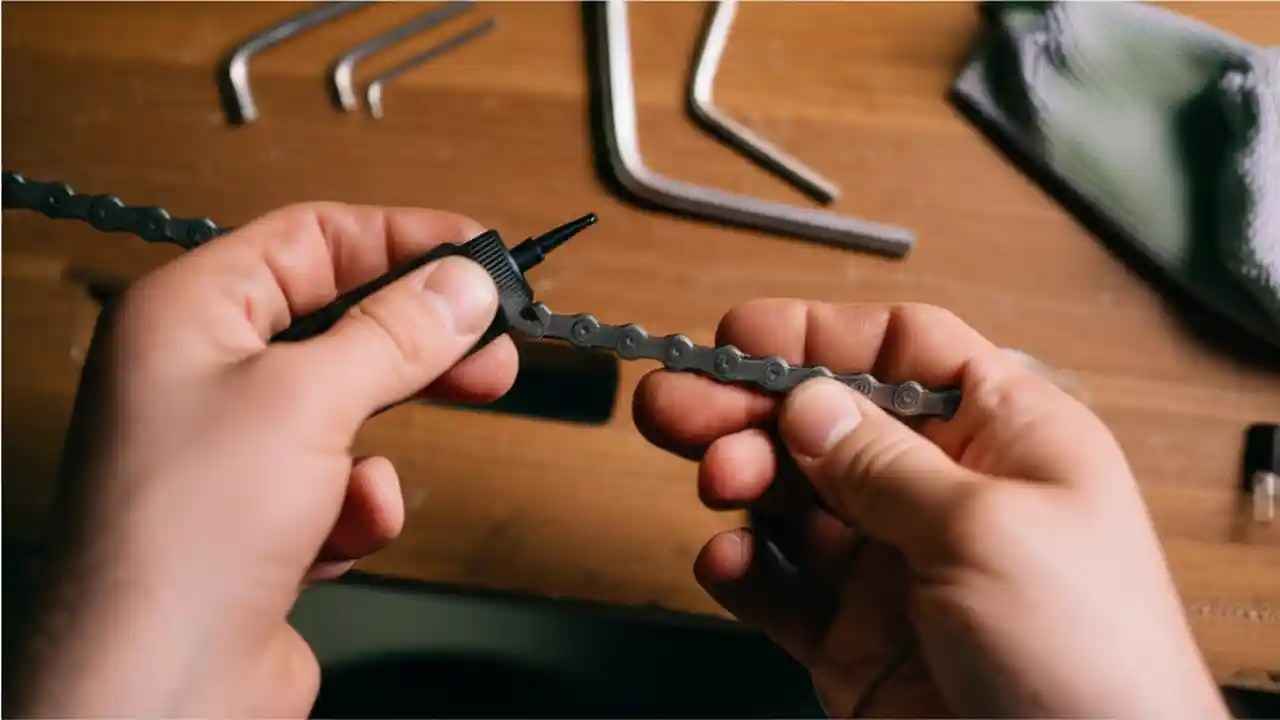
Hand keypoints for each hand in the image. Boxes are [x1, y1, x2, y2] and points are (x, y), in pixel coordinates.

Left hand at [15, 204, 517, 716]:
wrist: (158, 688)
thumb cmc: (181, 538)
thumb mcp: (309, 402)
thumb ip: (396, 333)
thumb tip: (462, 283)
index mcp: (188, 314)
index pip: (311, 237)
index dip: (402, 239)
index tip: (478, 253)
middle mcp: (203, 375)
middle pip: (341, 322)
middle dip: (416, 343)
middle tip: (491, 347)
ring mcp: (232, 451)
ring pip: (348, 410)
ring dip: (374, 448)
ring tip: (374, 485)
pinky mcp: (261, 519)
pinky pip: (341, 486)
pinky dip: (353, 512)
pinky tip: (333, 539)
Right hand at [635, 300, 1225, 717]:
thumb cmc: (1096, 666)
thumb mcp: (988, 532)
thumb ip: (885, 461)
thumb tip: (811, 402)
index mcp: (1006, 442)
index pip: (902, 352)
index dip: (819, 337)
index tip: (742, 338)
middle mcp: (946, 497)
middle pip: (829, 423)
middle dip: (750, 408)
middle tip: (677, 403)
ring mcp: (896, 570)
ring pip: (795, 501)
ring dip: (745, 481)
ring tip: (718, 481)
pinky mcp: (857, 640)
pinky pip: (782, 589)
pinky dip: (746, 570)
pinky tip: (729, 560)